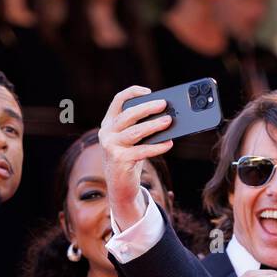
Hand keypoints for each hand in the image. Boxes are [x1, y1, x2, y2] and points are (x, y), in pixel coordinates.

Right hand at [100, 85, 174, 230]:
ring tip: (168, 121)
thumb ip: (141, 127)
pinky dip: (157, 147)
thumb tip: (166, 116)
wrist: (120, 185)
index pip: (118, 101)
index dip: (133, 93)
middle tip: (164, 104)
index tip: (149, 92)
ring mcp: (111, 147)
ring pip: (135, 132)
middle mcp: (107, 133)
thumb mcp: (132, 140)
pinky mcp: (120, 160)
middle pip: (128, 115)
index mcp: (109, 123)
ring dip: (154, 126)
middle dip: (147, 108)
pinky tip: (169, 143)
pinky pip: (142, 151)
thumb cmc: (130, 157)